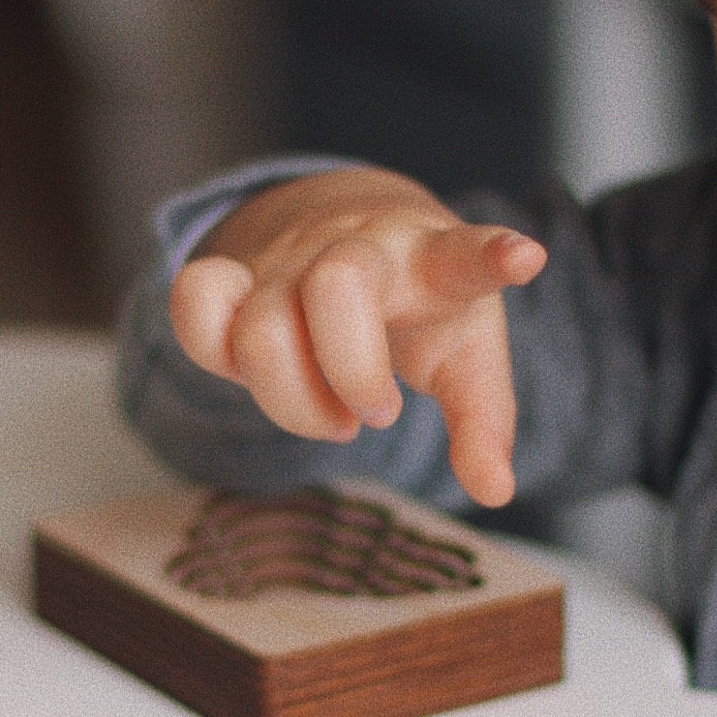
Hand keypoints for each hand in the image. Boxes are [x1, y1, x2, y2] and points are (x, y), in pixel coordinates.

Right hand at [168, 166, 545, 507]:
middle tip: (376, 412)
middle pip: (334, 290)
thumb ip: (483, 424)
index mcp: (429, 263)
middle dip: (352, 375)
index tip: (523, 257)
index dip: (487, 255)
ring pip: (261, 330)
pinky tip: (251, 374)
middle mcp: (354, 248)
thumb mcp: (465, 358)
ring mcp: (286, 260)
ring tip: (331, 413)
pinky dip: (209, 347)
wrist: (348, 225)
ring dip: (292, 399)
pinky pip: (193, 301)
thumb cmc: (417, 305)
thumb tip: (495, 491)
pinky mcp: (233, 273)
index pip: (462, 254)